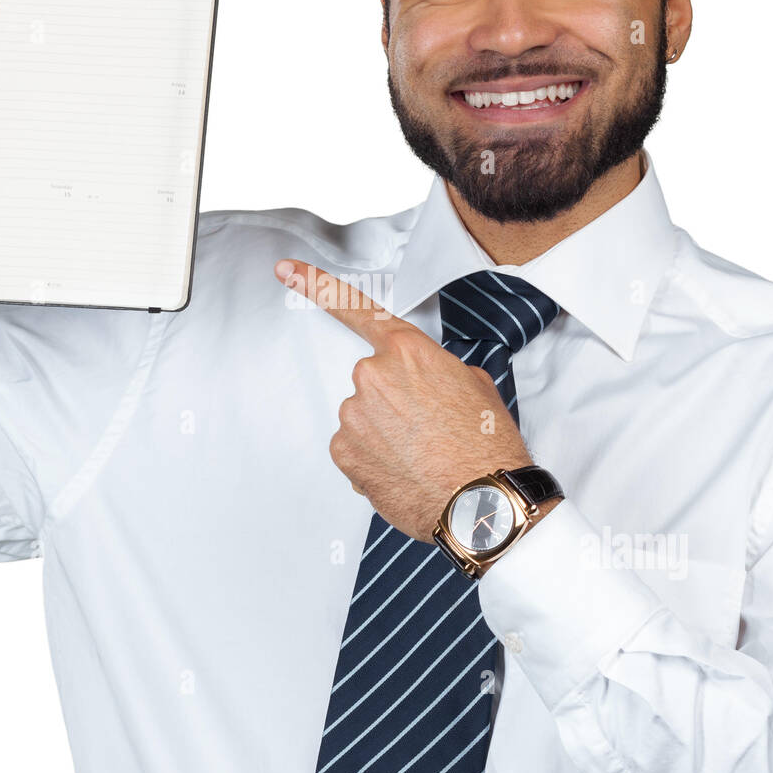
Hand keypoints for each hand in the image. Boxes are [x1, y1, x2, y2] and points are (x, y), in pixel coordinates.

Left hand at [276, 259, 536, 543]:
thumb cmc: (486, 445)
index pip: (355, 309)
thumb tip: (422, 383)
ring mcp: (352, 415)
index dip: (315, 285)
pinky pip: (354, 448)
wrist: (481, 502)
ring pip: (362, 417)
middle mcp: (371, 376)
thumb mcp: (474, 384)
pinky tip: (404, 472)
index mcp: (406, 351)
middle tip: (429, 429)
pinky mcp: (343, 453)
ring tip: (422, 456)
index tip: (285, 270)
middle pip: (372, 381)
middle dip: (394, 401)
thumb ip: (434, 369)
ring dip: (384, 433)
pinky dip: (372, 460)